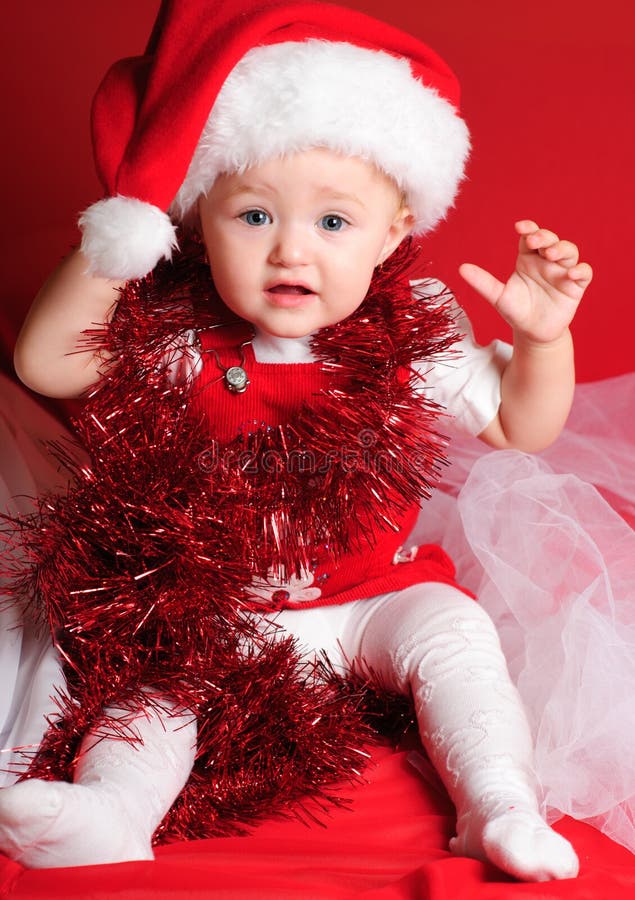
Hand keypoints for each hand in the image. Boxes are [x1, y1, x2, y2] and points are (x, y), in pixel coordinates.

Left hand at [458, 221, 592, 344]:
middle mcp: (546, 262)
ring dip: (561, 249)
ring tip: (550, 254)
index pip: (530, 237)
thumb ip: (482, 282)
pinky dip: (581, 270)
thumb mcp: (498, 297)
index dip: (528, 229)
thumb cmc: (516, 311)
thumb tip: (461, 268)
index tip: (520, 227)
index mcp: (527, 259)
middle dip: (544, 237)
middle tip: (534, 242)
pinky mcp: (575, 286)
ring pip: (569, 251)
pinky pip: (585, 272)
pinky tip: (571, 273)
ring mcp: (562, 272)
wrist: (532, 333)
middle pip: (550, 239)